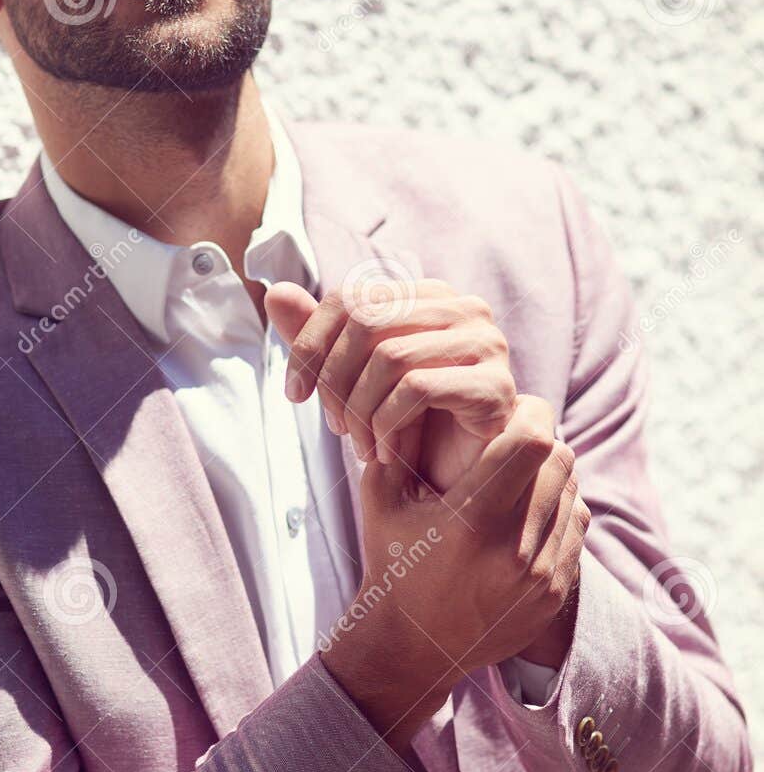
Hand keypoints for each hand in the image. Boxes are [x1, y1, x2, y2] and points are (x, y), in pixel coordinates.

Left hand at [264, 277, 515, 492]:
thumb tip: (276, 294)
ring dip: (360, 412)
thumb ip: (318, 337)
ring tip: (359, 447)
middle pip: (366, 322)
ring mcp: (487, 343)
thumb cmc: (410, 422)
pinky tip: (386, 453)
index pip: (350, 298)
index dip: (310, 345)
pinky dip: (388, 425)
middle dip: (334, 381)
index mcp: (429, 296)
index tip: (294, 394)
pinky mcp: (496, 385)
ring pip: (389, 357)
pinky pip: (417, 388)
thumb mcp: (354, 379)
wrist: (466, 477)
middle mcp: (464, 307)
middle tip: (333, 427)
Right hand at [319, 395, 589, 751]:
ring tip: (517, 477)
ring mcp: (540, 576)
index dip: (527, 414)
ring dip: (550, 475)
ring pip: (573, 490)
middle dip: (538, 440)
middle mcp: (514, 550)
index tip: (510, 410)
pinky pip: (575, 527)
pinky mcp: (555, 594)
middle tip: (513, 439)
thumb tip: (432, 393)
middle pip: (559, 459)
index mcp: (471, 521)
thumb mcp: (380, 499)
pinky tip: (524, 514)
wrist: (410, 647)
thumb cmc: (391, 562)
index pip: (531, 440)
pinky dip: (557, 510)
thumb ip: (401, 441)